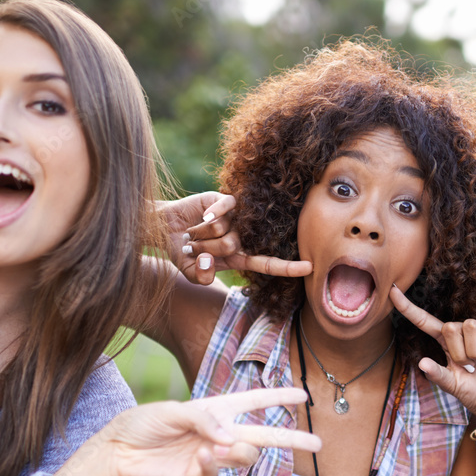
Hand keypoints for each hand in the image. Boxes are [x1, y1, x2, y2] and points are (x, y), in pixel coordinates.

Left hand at [49, 387, 320, 475]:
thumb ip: (205, 420)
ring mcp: (214, 456)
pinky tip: (201, 457)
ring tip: (215, 448)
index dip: (278, 396)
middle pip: (265, 435)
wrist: (120, 452)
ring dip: (239, 452)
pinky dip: (214, 464)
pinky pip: (220, 472)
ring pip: (245, 456)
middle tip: (319, 443)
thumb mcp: (174, 411)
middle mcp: (221, 433)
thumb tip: (232, 437)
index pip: (255, 400)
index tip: (303, 394)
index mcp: (217, 409)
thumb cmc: (145, 423)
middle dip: (293, 438)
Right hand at [150, 193, 311, 284]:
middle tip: (194, 247)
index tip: (309, 267)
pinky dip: (210, 215)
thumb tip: (209, 263)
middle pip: (232, 246)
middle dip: (207, 249)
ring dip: (202, 234)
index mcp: (240, 257)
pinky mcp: (225, 200)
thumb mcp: (190, 272)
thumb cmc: (183, 252)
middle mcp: (242, 237)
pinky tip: (201, 217)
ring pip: (224, 230)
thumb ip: (201, 276)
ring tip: (194, 233)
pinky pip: (224, 207)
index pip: (268, 264)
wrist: (166, 227)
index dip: (288, 267)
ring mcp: (236, 218)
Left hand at [390, 286, 475, 426]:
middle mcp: (464, 333)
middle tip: (471, 367)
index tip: (391, 291)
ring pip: (470, 325)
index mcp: (447, 344)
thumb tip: (422, 362)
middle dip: (459, 352)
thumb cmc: (475, 394)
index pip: (424, 321)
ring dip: (474, 350)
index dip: (408, 308)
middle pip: (450, 327)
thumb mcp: (453, 386)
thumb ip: (438, 375)